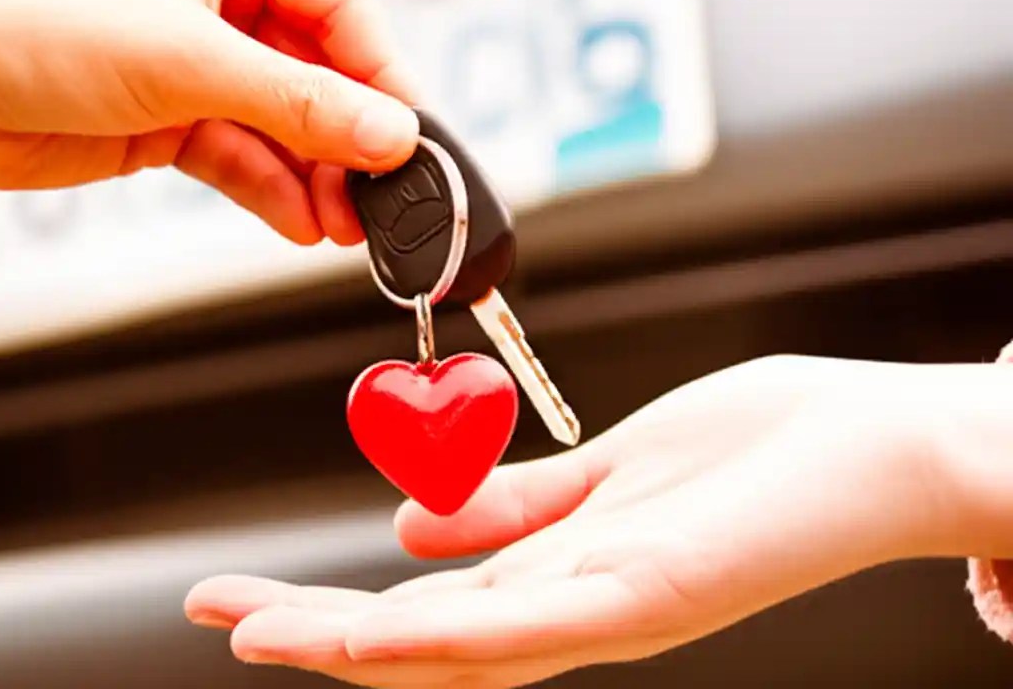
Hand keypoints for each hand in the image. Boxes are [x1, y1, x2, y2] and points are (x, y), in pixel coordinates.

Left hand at [0, 0, 417, 244]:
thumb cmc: (35, 23)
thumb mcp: (190, 61)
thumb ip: (300, 104)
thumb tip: (390, 133)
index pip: (338, 11)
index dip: (380, 79)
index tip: (410, 140)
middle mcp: (218, 0)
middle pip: (316, 75)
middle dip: (347, 142)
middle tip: (381, 198)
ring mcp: (194, 64)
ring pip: (281, 125)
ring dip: (314, 178)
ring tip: (343, 226)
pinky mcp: (169, 119)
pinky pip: (240, 156)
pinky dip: (269, 191)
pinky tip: (298, 222)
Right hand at [185, 356, 1001, 687]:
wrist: (884, 450)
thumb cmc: (760, 454)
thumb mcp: (606, 473)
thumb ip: (513, 502)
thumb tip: (404, 524)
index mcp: (560, 575)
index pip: (421, 601)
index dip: (325, 604)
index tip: (240, 593)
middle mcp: (576, 609)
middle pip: (422, 634)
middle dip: (310, 629)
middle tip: (212, 616)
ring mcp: (613, 610)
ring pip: (460, 646)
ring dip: (351, 645)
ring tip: (256, 634)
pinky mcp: (656, 592)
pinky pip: (534, 624)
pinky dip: (444, 635)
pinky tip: (373, 627)